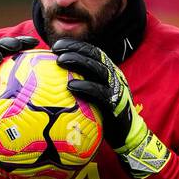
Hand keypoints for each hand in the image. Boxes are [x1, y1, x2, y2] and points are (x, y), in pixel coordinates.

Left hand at [52, 38, 170, 178]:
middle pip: (94, 55)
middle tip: (56, 49)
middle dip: (75, 49)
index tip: (56, 45)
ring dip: (78, 62)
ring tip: (61, 61)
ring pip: (97, 69)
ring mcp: (116, 88)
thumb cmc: (104, 114)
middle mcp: (113, 75)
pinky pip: (100, 92)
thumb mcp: (93, 95)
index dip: (75, 45)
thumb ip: (81, 84)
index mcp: (108, 71)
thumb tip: (53, 80)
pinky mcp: (115, 103)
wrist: (126, 134)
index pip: (92, 52)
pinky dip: (85, 87)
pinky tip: (71, 86)